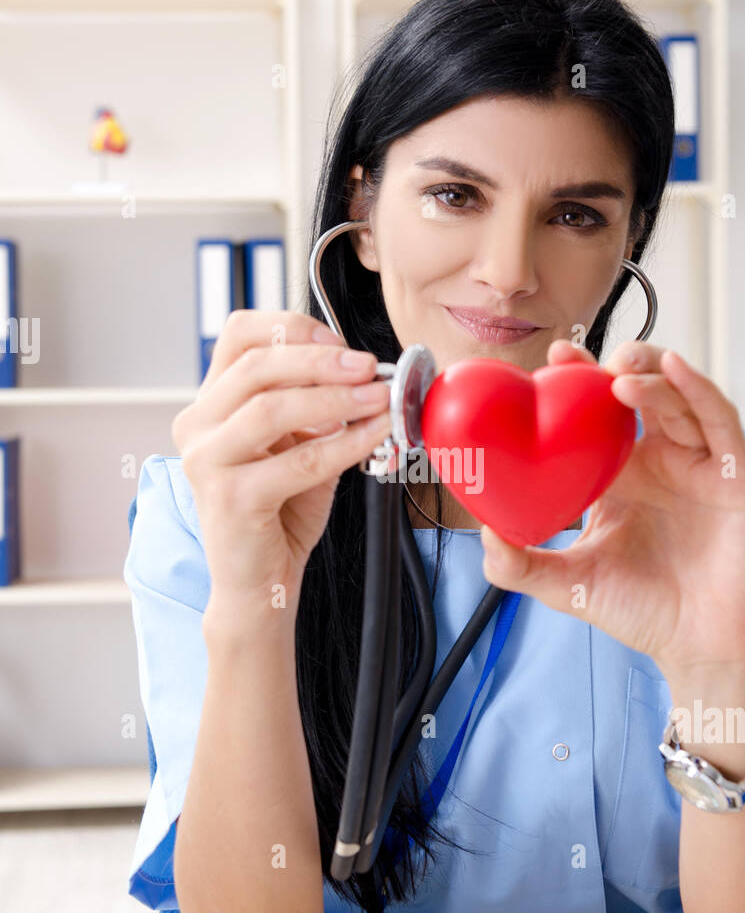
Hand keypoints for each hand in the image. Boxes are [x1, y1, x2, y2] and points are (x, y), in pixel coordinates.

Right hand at [172, 310, 391, 604]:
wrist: (258, 584)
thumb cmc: (279, 514)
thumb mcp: (300, 446)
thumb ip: (321, 409)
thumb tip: (368, 373)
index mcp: (211, 402)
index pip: (240, 335)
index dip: (295, 329)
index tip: (343, 344)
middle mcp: (197, 425)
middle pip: (258, 365)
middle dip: (322, 360)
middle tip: (369, 366)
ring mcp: (206, 461)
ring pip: (272, 407)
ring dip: (336, 398)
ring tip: (378, 398)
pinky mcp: (229, 497)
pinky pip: (299, 459)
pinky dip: (344, 443)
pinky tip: (373, 436)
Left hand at [479, 338, 744, 676]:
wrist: (692, 646)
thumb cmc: (637, 611)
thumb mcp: (564, 584)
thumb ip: (518, 564)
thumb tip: (483, 533)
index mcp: (622, 476)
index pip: (599, 414)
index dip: (578, 381)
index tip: (550, 360)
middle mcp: (662, 462)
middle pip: (643, 392)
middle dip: (614, 364)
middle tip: (579, 360)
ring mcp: (701, 466)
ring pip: (680, 398)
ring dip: (651, 374)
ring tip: (619, 370)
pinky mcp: (735, 476)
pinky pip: (719, 422)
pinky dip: (697, 389)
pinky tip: (671, 370)